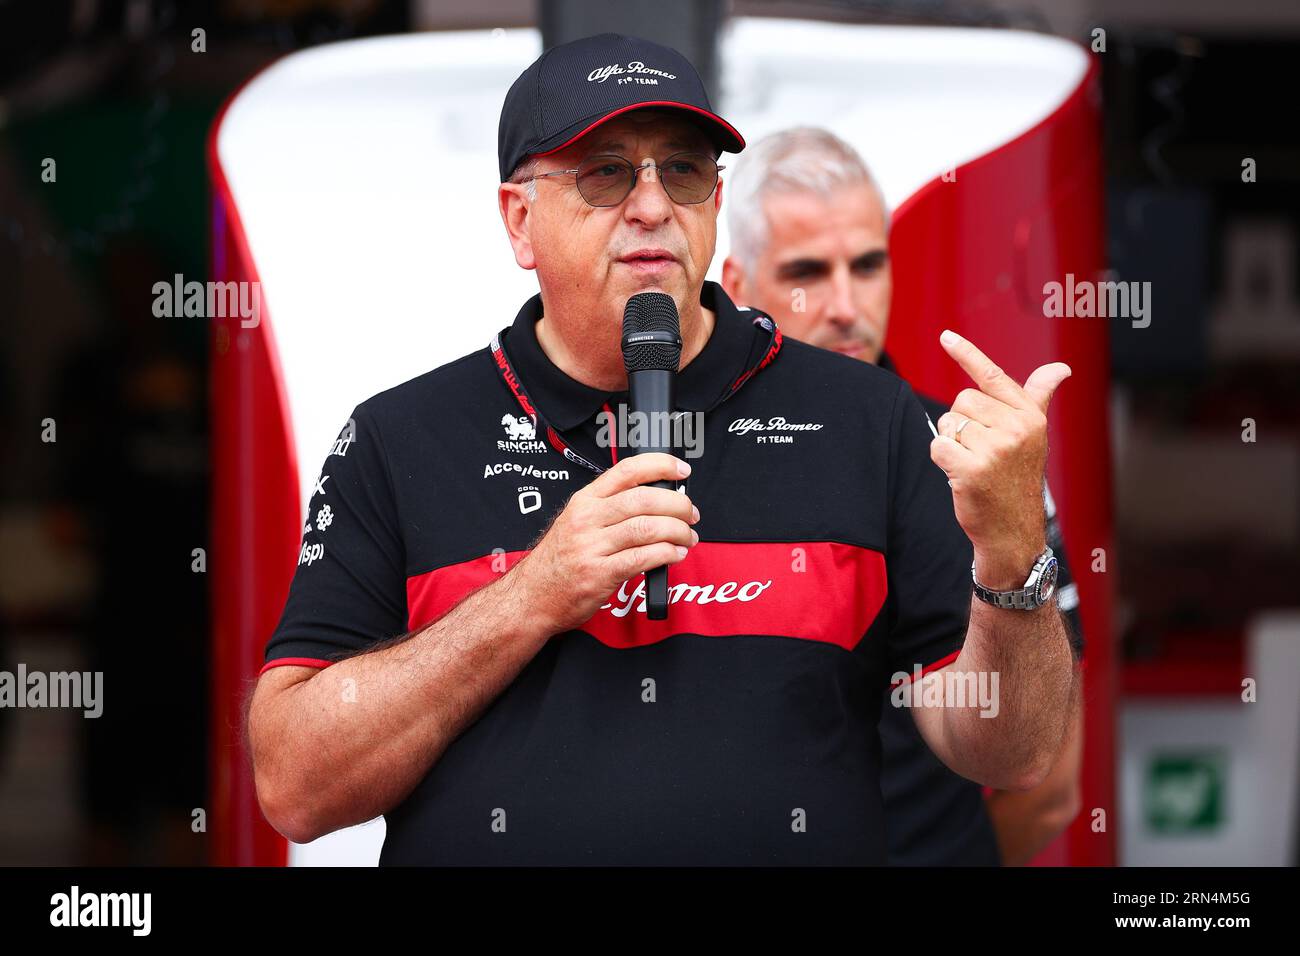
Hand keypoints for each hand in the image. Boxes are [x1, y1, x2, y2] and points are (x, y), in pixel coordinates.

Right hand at [509, 452, 699, 632]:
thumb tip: (659, 502)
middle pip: (644, 499)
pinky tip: (675, 554)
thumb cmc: (560, 560)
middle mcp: (587, 519)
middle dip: (677, 505)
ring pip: (647, 528)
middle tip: (691, 514)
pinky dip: (666, 554)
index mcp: (584, 500)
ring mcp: (591, 546)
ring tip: (687, 537)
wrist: (532, 596)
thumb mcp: (577, 522)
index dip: (660, 465)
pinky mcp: (599, 574)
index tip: (681, 471)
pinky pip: (642, 558)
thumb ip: (612, 509)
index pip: (626, 470)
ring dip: (677, 531)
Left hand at [929, 329, 1070, 589]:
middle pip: (961, 401)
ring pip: (948, 423)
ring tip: (974, 463)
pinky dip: (942, 459)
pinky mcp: (971, 470)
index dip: (966, 354)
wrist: (1013, 530)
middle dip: (963, 423)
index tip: (945, 336)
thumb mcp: (1034, 436)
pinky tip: (960, 475)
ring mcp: (994, 450)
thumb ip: (1037, 399)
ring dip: (953, 442)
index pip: (992, 376)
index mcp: (1030, 417)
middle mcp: (1016, 429)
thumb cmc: (1017, 479)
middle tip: (981, 451)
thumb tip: (1061, 368)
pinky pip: (938, 445)